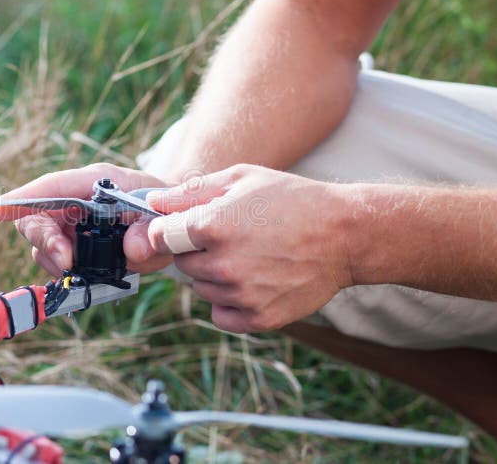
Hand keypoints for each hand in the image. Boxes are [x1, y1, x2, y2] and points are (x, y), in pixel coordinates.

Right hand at [0, 163, 171, 275]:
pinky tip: (89, 272)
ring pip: (43, 246)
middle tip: (68, 261)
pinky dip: (67, 272)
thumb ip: (148, 231)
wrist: (167, 218)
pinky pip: (56, 263)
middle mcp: (73, 202)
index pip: (51, 186)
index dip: (22, 197)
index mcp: (94, 182)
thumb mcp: (161, 215)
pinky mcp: (71, 248)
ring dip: (58, 261)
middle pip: (36, 217)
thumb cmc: (159, 207)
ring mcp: (69, 226)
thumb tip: (133, 251)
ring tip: (89, 268)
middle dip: (46, 241)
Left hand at [134, 164, 353, 332]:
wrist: (344, 235)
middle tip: (231, 236)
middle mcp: (223, 264)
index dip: (166, 230)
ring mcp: (241, 294)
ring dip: (215, 274)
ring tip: (251, 255)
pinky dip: (229, 301)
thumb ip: (190, 192)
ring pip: (201, 288)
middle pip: (181, 263)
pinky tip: (254, 279)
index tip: (178, 228)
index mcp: (213, 225)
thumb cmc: (292, 200)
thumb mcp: (241, 179)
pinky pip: (220, 314)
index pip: (159, 236)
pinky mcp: (258, 318)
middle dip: (196, 249)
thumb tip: (151, 202)